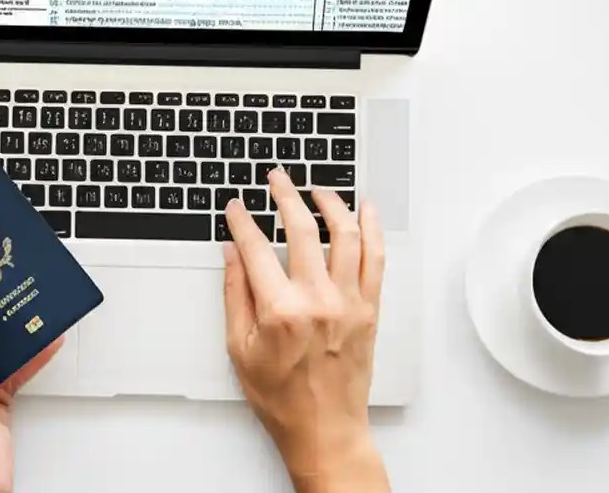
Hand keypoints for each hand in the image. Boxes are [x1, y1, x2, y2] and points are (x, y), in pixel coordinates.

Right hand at [223, 168, 388, 492]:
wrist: (324, 429)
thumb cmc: (281, 398)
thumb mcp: (239, 349)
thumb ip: (235, 295)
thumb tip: (232, 253)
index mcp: (280, 311)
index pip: (256, 248)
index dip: (243, 221)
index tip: (237, 207)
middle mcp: (318, 301)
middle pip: (302, 230)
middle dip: (285, 196)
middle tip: (277, 179)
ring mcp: (349, 303)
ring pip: (345, 235)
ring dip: (331, 203)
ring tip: (317, 188)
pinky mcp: (370, 309)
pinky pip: (376, 258)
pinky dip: (372, 228)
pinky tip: (364, 210)